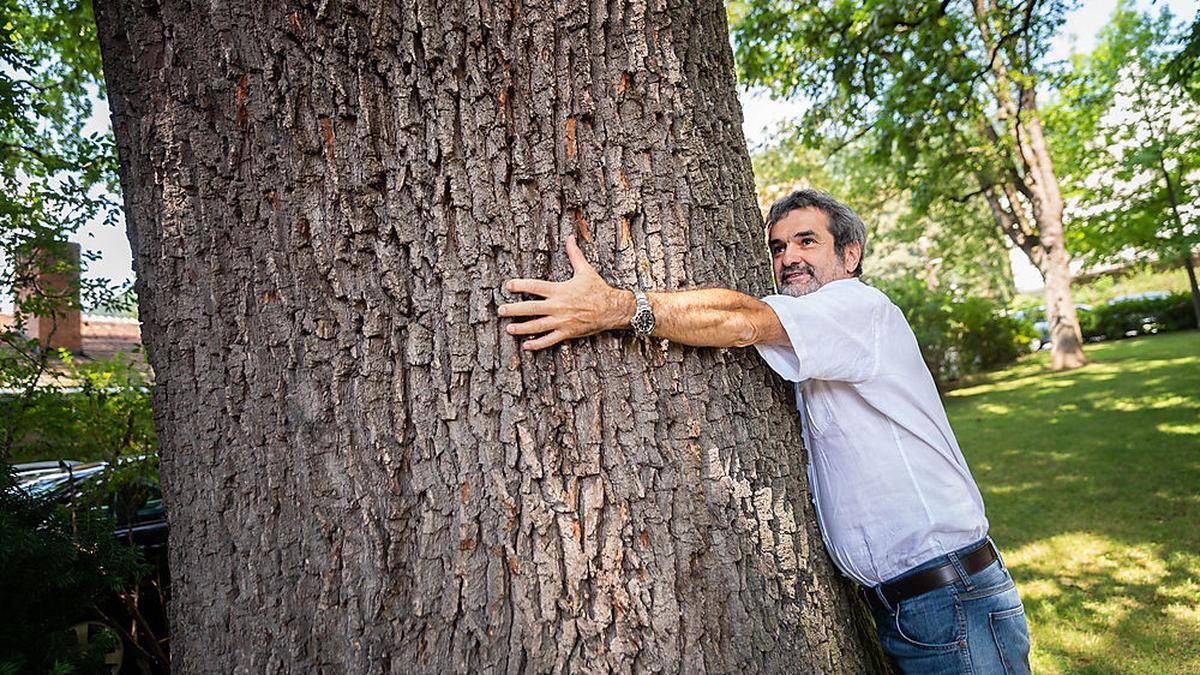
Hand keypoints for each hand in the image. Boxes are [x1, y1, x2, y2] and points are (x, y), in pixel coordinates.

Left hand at [498, 235, 632, 350]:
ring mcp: (562, 321)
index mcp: (559, 290)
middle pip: (531, 308)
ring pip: (537, 326)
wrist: (612, 309)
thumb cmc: (597, 289)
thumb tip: (570, 237)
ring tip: (509, 328)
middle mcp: (558, 306)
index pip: (535, 287)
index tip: (508, 285)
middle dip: (514, 310)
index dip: (520, 286)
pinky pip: (549, 340)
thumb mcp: (585, 270)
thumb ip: (574, 254)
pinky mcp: (567, 333)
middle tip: (500, 311)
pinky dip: (537, 344)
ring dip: (521, 328)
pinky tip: (526, 346)